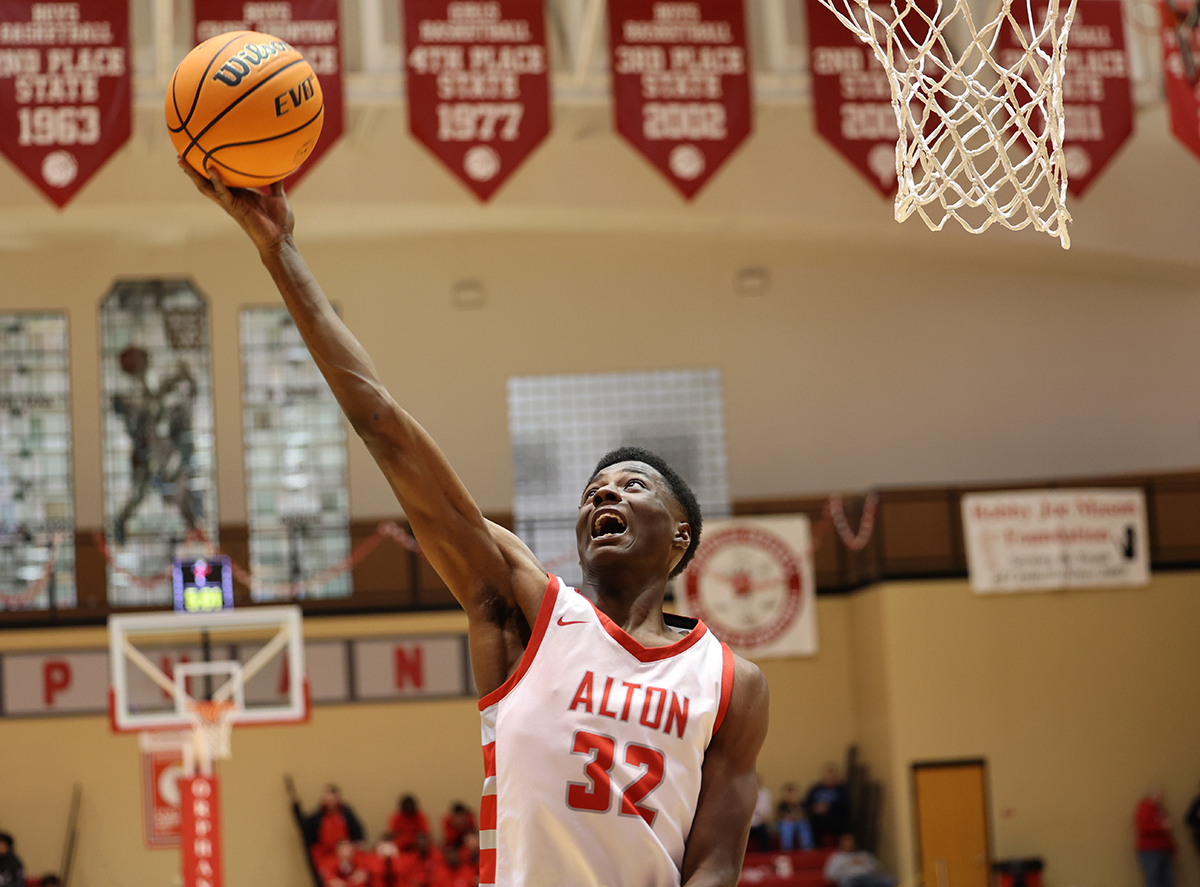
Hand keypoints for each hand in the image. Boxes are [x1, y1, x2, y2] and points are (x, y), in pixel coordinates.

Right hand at [178, 157, 293, 253]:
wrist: (280, 240)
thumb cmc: (278, 222)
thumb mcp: (277, 196)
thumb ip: (276, 182)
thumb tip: (282, 166)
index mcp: (239, 194)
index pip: (219, 179)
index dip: (207, 168)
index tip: (198, 153)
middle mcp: (231, 198)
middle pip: (206, 182)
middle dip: (192, 170)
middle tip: (180, 155)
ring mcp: (231, 203)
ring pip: (207, 187)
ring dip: (194, 175)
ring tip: (182, 161)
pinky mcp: (235, 208)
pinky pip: (223, 193)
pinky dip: (216, 181)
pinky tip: (211, 169)